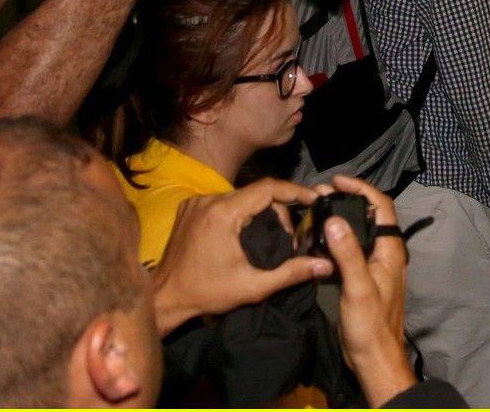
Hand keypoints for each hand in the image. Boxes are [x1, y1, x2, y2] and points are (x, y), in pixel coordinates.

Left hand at [151, 178, 332, 336]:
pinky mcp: (189, 208)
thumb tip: (325, 265)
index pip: (268, 188)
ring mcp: (197, 202)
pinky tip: (247, 233)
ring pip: (242, 196)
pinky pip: (226, 201)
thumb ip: (291, 273)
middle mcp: (208, 200)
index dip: (295, 191)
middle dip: (279, 209)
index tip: (314, 199)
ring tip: (272, 237)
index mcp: (223, 213)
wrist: (164, 299)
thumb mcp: (253, 287)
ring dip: (260, 211)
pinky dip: (242, 212)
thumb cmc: (207, 294)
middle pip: (256, 192)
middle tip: (290, 237)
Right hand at [323, 175, 416, 406]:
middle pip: (368, 216)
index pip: (381, 207)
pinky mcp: (360, 279)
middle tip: (319, 194)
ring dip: (338, 220)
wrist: (372, 358)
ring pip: (357, 233)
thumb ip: (348, 253)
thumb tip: (334, 219)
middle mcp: (384, 253)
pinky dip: (333, 241)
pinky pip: (347, 251)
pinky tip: (315, 241)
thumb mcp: (358, 286)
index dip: (361, 189)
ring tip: (314, 211)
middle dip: (346, 201)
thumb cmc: (371, 323)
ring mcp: (372, 266)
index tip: (336, 182)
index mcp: (390, 250)